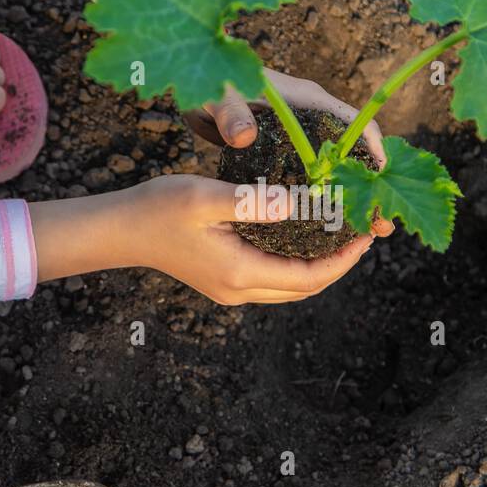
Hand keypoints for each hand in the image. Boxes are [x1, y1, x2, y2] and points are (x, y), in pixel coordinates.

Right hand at [124, 174, 372, 304]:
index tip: (366, 233)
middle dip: (340, 262)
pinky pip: (275, 279)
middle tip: (363, 230)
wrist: (120, 230)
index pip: (310, 276)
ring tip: (342, 233)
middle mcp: (240, 289)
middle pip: (307, 287)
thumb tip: (297, 204)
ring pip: (292, 287)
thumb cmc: (158, 208)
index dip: (344, 259)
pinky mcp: (226, 281)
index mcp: (241, 272)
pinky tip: (306, 235)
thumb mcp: (204, 197)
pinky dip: (298, 262)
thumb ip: (252, 202)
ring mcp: (232, 290)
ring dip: (321, 264)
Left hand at [184, 68, 394, 236]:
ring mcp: (301, 138)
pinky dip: (322, 201)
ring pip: (336, 171)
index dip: (374, 153)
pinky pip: (314, 179)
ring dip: (349, 200)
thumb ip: (230, 113)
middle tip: (380, 225)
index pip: (356, 125)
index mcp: (308, 102)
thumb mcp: (220, 96)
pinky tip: (321, 229)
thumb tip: (244, 136)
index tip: (382, 186)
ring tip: (361, 236)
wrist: (198, 80)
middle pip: (354, 155)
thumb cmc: (214, 80)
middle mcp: (312, 120)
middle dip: (369, 189)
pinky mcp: (286, 153)